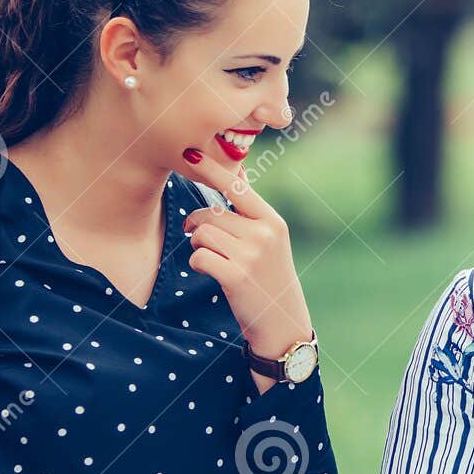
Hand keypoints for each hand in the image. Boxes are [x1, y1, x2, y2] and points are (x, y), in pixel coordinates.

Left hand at [178, 144, 313, 366]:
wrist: (282, 321)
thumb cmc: (269, 277)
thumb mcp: (269, 241)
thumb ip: (250, 213)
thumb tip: (232, 180)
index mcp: (272, 221)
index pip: (238, 187)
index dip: (213, 169)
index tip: (192, 152)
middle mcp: (263, 234)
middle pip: (211, 213)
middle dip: (198, 224)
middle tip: (199, 236)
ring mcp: (250, 255)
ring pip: (202, 234)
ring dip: (199, 246)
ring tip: (213, 258)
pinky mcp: (235, 276)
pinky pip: (199, 257)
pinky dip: (198, 263)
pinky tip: (212, 272)